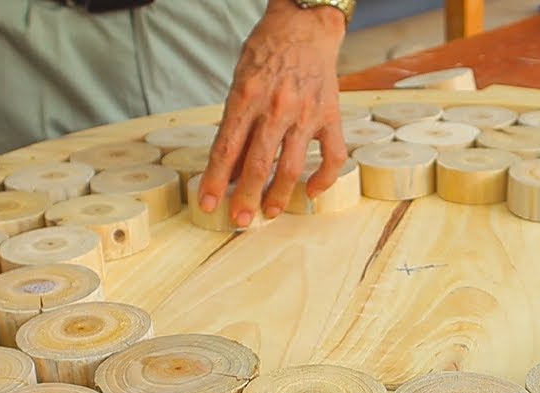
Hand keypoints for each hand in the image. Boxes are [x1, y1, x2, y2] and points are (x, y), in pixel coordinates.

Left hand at [198, 0, 348, 225]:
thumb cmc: (267, 53)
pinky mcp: (330, 116)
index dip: (215, 181)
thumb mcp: (241, 82)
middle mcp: (276, 108)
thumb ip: (237, 124)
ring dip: (279, 195)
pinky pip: (331, 156)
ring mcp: (306, 114)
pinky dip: (323, 179)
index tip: (208, 204)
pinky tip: (312, 191)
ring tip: (269, 212)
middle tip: (239, 220)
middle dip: (246, 198)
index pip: (226, 149)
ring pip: (292, 167)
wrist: (305, 25)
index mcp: (247, 97)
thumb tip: (233, 169)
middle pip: (259, 165)